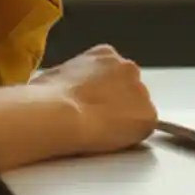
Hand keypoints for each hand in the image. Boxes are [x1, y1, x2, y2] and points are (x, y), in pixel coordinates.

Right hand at [30, 44, 157, 154]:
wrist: (58, 113)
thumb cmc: (46, 98)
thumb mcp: (58, 75)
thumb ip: (76, 79)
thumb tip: (70, 93)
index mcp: (105, 54)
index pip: (114, 75)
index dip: (103, 93)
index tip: (92, 104)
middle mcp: (128, 67)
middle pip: (130, 90)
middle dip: (117, 104)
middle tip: (97, 120)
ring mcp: (141, 91)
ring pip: (138, 109)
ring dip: (125, 119)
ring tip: (100, 131)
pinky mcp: (148, 116)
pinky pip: (144, 128)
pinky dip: (132, 136)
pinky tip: (111, 139)